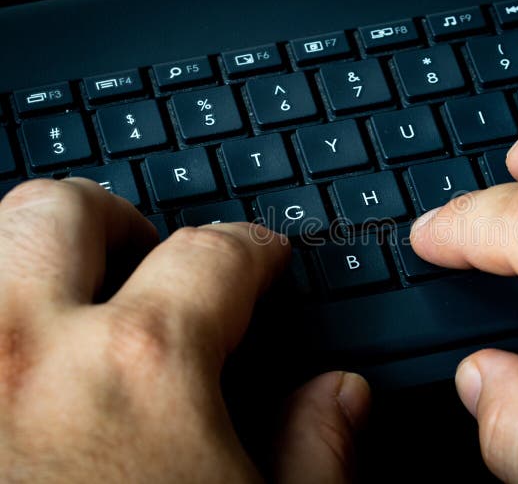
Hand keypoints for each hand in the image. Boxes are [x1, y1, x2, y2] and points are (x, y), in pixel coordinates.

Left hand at [0, 178, 368, 482]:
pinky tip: (17, 372)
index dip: (248, 247)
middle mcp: (26, 356)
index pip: (212, 255)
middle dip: (112, 221)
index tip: (256, 256)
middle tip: (140, 256)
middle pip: (63, 212)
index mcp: (142, 371)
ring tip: (65, 302)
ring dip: (28, 258)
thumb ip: (316, 454)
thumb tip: (336, 396)